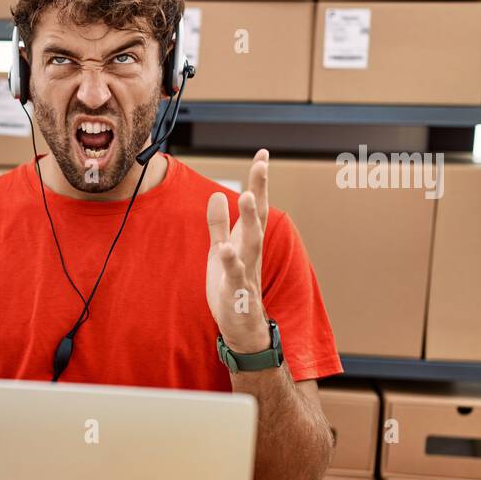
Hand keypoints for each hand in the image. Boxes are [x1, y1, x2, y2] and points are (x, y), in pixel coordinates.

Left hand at [206, 149, 270, 354]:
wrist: (241, 326)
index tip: (262, 153)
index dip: (259, 181)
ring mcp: (247, 270)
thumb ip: (218, 224)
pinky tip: (226, 248)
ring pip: (251, 242)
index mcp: (248, 240)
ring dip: (250, 220)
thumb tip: (218, 194)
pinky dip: (232, 261)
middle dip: (260, 191)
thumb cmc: (231, 285)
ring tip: (248, 197)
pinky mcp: (236, 291)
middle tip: (261, 165)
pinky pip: (235, 274)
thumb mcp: (220, 250)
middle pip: (258, 217)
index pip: (257, 206)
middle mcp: (252, 251)